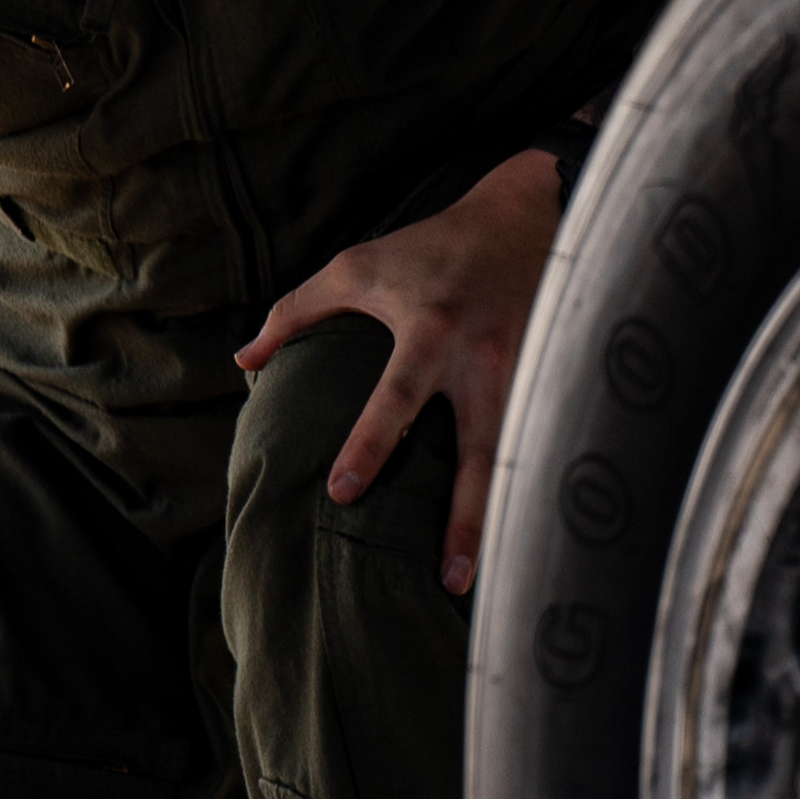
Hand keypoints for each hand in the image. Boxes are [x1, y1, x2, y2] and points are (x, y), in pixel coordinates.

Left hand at [238, 143, 563, 594]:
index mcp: (431, 330)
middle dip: (465, 514)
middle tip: (447, 577)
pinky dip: (537, 491)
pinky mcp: (555, 379)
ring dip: (507, 520)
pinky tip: (532, 537)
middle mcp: (484, 358)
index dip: (371, 445)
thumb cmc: (429, 248)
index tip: (344, 494)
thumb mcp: (356, 267)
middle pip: (478, 448)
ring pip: (521, 457)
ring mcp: (528, 372)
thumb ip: (294, 312)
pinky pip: (548, 444)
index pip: (397, 397)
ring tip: (487, 581)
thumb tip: (243, 361)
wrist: (526, 217)